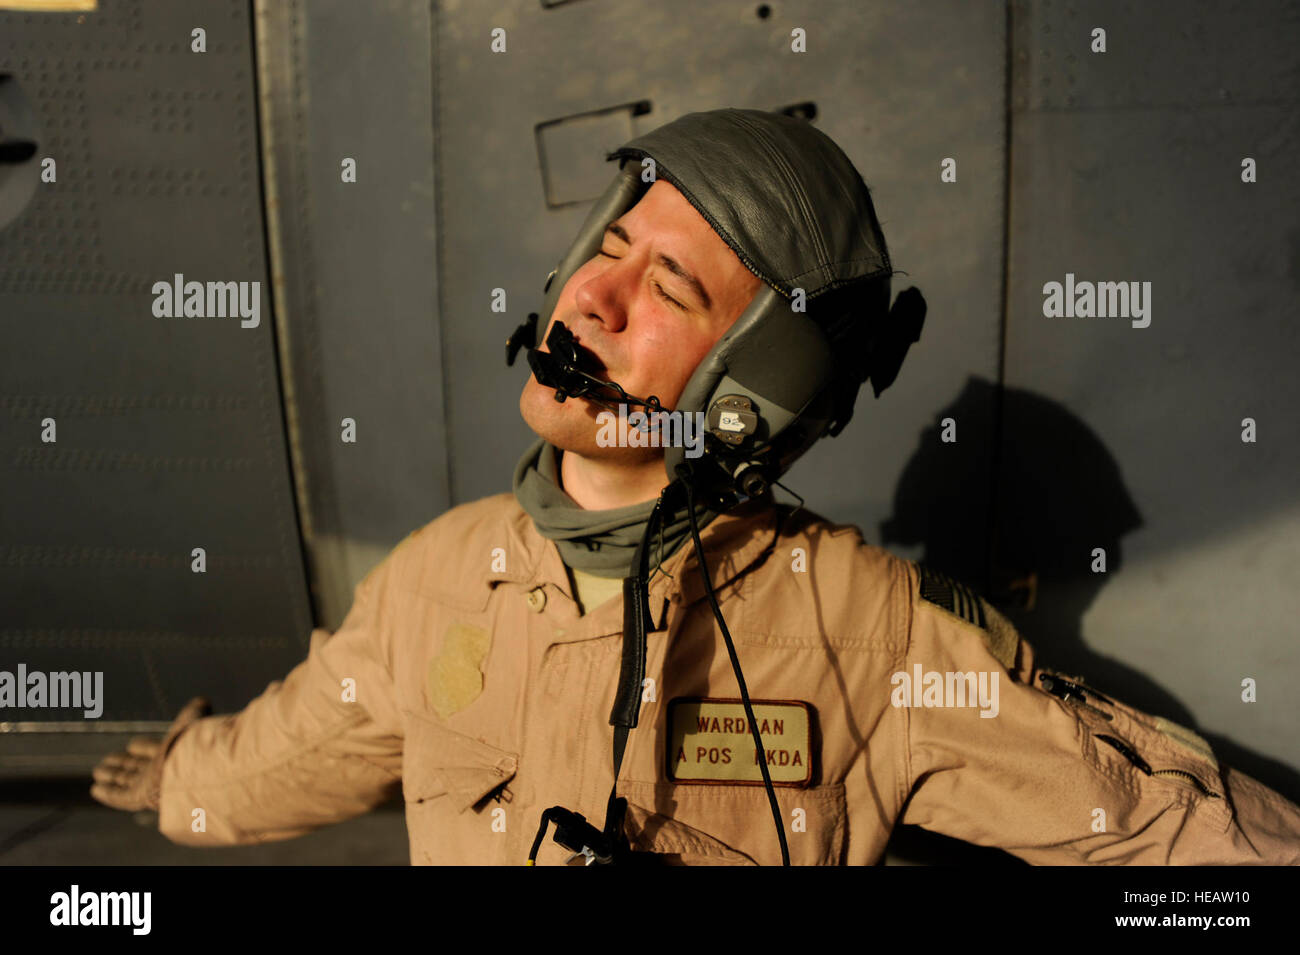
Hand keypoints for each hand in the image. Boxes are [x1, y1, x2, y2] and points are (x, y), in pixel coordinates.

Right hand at [89, 696, 211, 810]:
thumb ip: (194, 714)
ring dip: (112, 776)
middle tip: (108, 758)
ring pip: (127, 781)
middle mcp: (161, 771)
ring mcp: (150, 785)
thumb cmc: (193, 746)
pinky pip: (120, 796)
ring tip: (98, 771)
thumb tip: (203, 700)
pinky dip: (108, 793)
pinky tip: (95, 789)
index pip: (155, 750)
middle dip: (124, 763)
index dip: (143, 747)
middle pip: (138, 768)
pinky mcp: (140, 798)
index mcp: (173, 753)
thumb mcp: (191, 725)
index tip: (132, 745)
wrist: (196, 771)